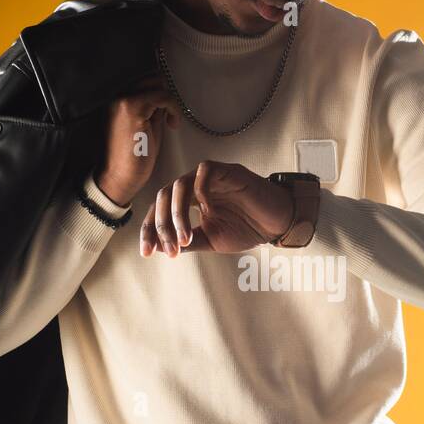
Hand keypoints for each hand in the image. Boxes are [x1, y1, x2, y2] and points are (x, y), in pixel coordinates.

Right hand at [93, 59, 182, 206]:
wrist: (118, 178)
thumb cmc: (132, 156)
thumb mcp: (145, 125)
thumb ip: (152, 107)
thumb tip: (166, 92)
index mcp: (116, 98)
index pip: (142, 78)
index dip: (159, 89)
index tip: (167, 108)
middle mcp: (116, 94)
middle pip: (150, 76)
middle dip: (164, 93)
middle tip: (168, 115)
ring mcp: (122, 99)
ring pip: (156, 82)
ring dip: (168, 100)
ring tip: (169, 121)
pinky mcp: (132, 108)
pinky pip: (162, 96)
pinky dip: (173, 108)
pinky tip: (172, 125)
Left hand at [139, 161, 296, 257]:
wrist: (277, 224)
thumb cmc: (246, 229)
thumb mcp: (210, 240)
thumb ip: (187, 241)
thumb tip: (160, 248)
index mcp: (188, 202)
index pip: (159, 211)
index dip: (150, 230)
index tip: (147, 253)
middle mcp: (194, 186)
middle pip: (162, 196)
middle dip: (160, 225)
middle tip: (170, 250)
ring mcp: (210, 177)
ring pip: (178, 185)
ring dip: (177, 215)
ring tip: (185, 239)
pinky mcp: (227, 171)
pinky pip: (204, 173)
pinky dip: (200, 192)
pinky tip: (207, 212)